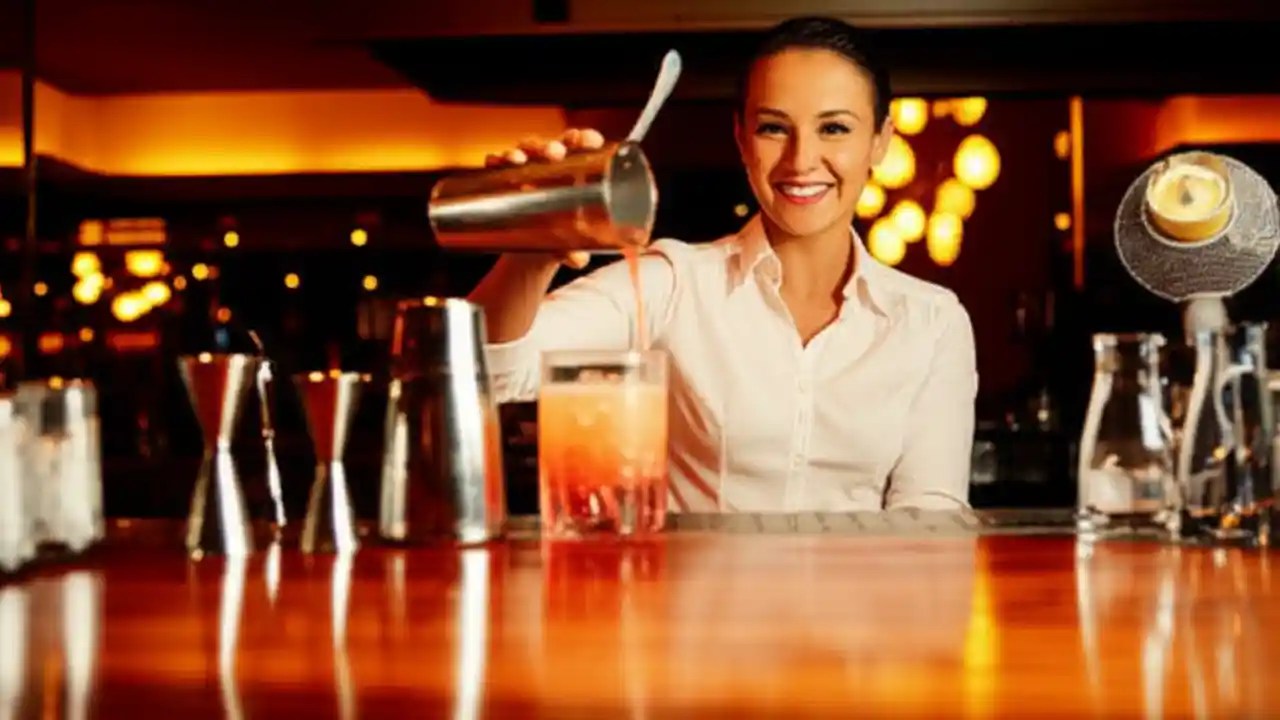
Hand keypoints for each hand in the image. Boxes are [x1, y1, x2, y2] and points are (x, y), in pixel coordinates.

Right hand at [485, 128, 606, 269]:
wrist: (534, 246)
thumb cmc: (562, 236)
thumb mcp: (569, 244)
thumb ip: (574, 250)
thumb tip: (578, 259)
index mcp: (578, 170)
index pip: (584, 145)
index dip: (586, 138)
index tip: (584, 140)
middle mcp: (552, 164)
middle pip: (551, 144)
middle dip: (550, 145)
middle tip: (552, 153)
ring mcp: (528, 168)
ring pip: (524, 150)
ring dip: (520, 151)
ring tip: (518, 159)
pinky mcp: (506, 177)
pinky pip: (498, 163)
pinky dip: (495, 160)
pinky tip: (494, 162)